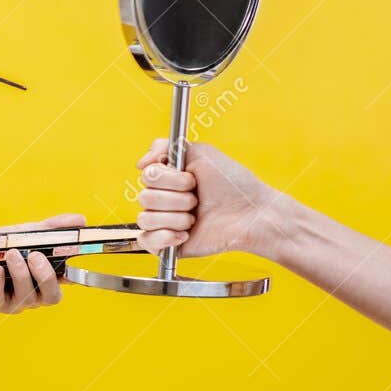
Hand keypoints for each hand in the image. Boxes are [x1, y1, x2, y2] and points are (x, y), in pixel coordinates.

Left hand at [0, 213, 84, 317]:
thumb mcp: (21, 236)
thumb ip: (49, 229)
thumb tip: (80, 220)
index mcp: (43, 278)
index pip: (67, 280)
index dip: (73, 272)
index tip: (71, 256)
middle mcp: (32, 294)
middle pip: (52, 296)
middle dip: (45, 276)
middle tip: (35, 255)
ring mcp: (13, 301)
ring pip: (26, 297)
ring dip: (20, 274)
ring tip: (12, 254)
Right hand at [133, 140, 277, 257]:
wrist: (250, 215)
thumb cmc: (233, 185)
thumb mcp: (202, 153)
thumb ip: (166, 146)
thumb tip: (140, 163)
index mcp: (169, 179)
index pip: (146, 176)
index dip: (169, 179)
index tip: (191, 180)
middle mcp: (164, 200)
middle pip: (144, 198)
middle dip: (176, 199)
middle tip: (197, 200)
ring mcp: (164, 222)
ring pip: (146, 218)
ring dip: (176, 218)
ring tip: (195, 218)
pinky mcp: (166, 244)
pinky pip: (146, 240)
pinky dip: (166, 237)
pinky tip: (184, 234)